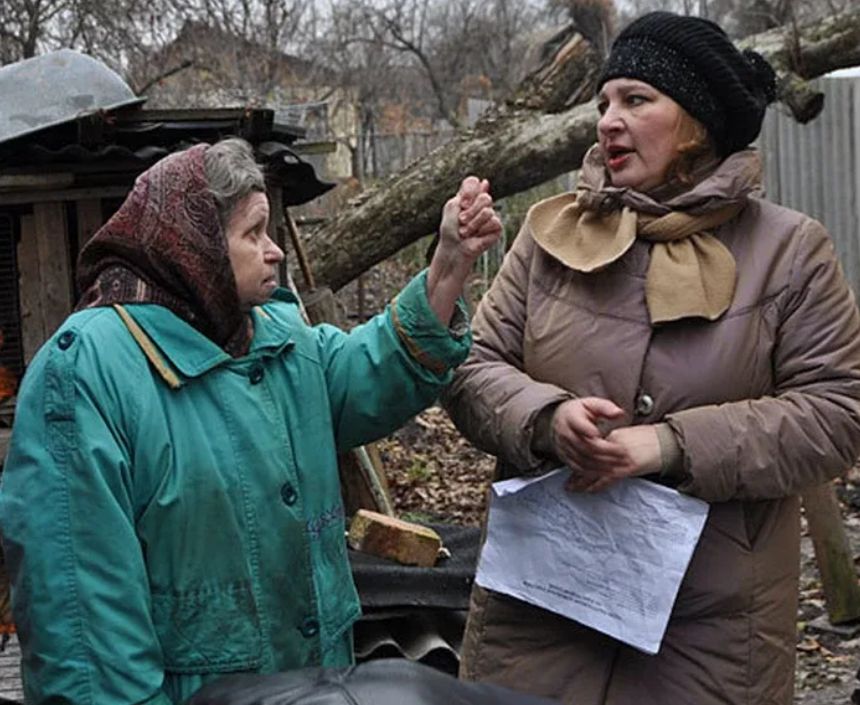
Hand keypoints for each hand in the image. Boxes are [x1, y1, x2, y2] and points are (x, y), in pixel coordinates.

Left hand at [426, 176, 501, 325]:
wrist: (452, 249)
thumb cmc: (450, 230)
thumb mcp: (452, 207)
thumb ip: (468, 193)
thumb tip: (485, 182)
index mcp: (470, 197)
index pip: (474, 182)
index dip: (469, 191)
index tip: (462, 203)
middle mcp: (482, 205)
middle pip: (484, 197)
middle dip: (470, 211)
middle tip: (461, 221)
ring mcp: (490, 217)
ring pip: (488, 211)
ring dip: (473, 224)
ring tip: (465, 232)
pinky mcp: (496, 230)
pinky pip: (494, 222)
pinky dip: (482, 231)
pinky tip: (476, 237)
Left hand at [563, 422, 661, 493]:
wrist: (665, 442)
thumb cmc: (648, 439)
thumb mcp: (626, 436)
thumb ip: (612, 443)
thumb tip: (599, 453)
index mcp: (611, 437)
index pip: (589, 449)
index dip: (578, 459)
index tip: (571, 465)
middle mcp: (612, 447)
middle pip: (588, 462)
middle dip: (576, 473)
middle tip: (566, 482)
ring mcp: (618, 459)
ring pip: (594, 471)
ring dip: (582, 481)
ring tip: (572, 488)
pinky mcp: (626, 469)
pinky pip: (607, 479)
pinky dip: (597, 485)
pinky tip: (589, 490)